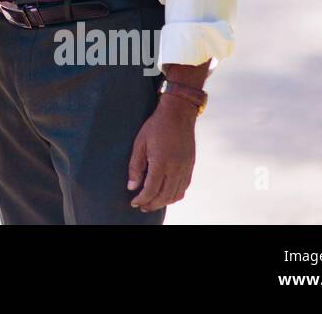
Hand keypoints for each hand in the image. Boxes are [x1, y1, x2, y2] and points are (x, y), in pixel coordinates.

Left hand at [127, 96, 196, 211]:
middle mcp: (176, 168)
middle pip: (164, 196)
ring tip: (152, 202)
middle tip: (141, 207)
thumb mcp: (139, 143)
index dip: (142, 199)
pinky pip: (184, 187)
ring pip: (176, 194)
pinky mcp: (190, 166)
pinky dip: (175, 195)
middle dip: (152, 204)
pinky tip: (166, 194)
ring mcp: (185, 168)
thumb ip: (135, 167)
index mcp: (161, 162)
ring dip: (163, 202)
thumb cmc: (155, 126)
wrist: (178, 114)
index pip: (151, 189)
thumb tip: (131, 187)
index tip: (134, 203)